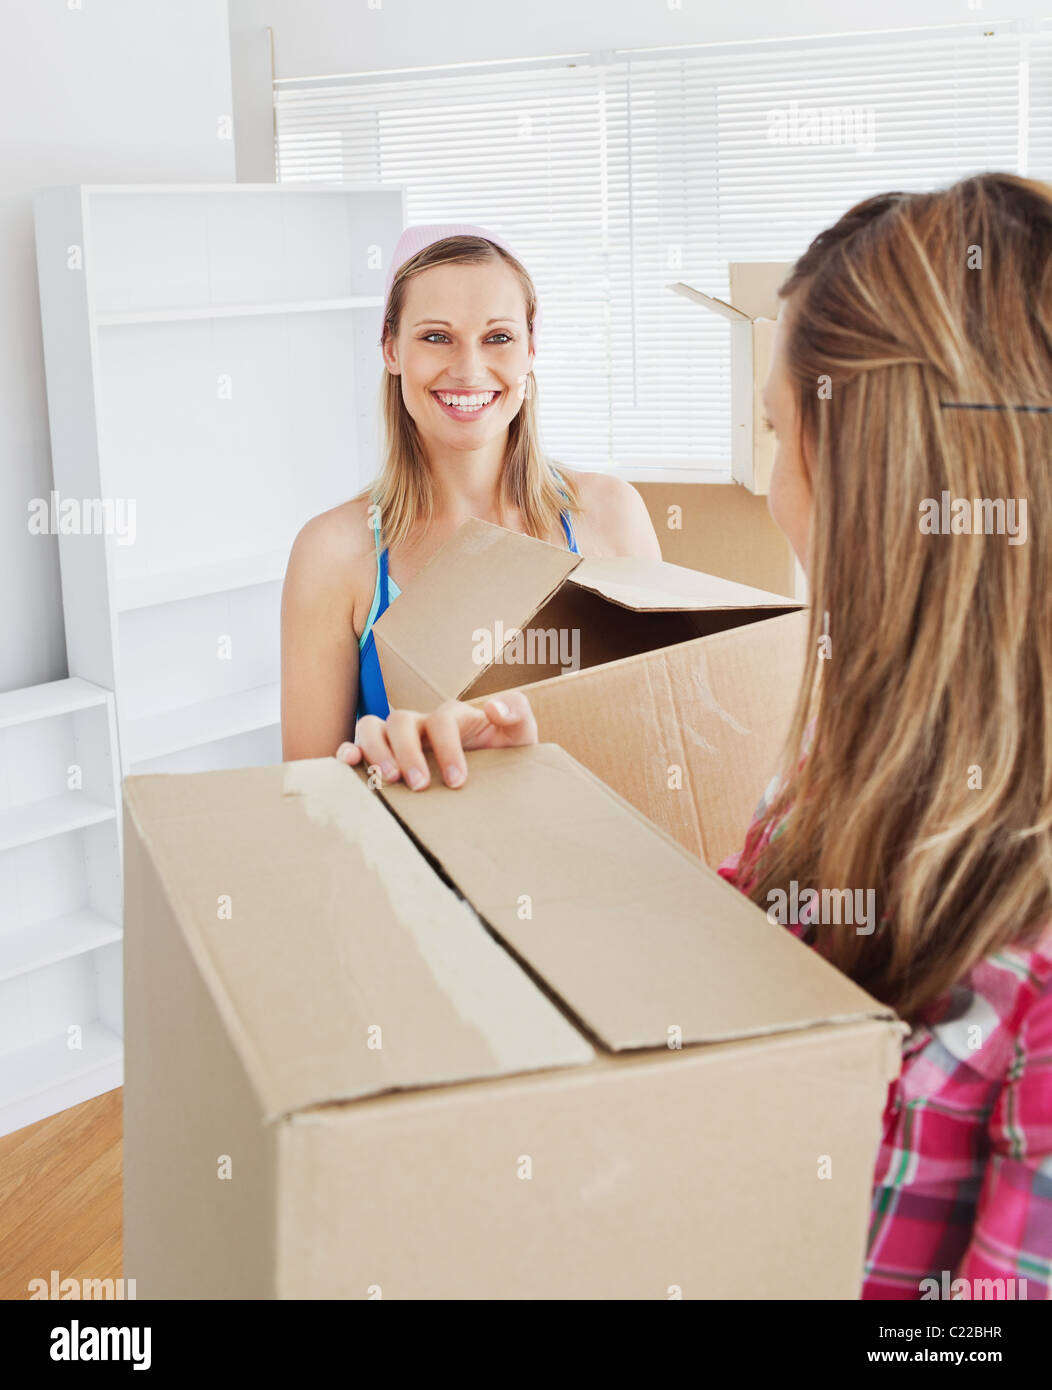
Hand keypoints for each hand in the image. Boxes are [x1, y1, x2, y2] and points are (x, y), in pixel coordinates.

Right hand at [336, 692, 537, 789]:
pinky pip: (356, 745)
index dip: (447, 748)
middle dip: (407, 752)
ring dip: (375, 751)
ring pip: (371, 727)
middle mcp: (419, 724)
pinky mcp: (381, 757)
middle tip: (419, 785)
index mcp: (450, 717)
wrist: (496, 778)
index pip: (442, 721)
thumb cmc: (504, 755)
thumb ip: (516, 713)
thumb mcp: (520, 733)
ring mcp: (396, 739)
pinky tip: (349, 765)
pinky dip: (347, 751)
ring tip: (387, 780)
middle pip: (400, 720)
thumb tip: (492, 708)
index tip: (458, 781)